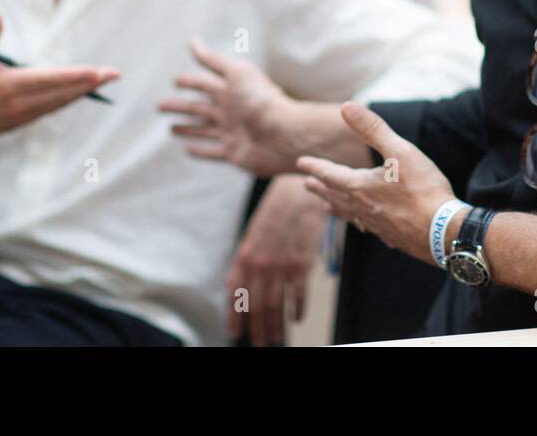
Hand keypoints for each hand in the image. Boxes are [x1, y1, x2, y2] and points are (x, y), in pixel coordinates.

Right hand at [0, 15, 118, 152]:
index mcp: (8, 85)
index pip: (49, 79)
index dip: (74, 76)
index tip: (96, 72)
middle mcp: (19, 104)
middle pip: (62, 93)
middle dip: (90, 84)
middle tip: (115, 74)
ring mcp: (22, 117)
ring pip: (59, 103)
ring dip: (83, 92)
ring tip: (105, 80)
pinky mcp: (22, 124)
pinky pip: (51, 110)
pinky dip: (68, 100)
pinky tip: (83, 92)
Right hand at [162, 37, 295, 176]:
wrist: (283, 134)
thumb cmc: (261, 100)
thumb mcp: (236, 73)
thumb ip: (213, 59)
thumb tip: (193, 41)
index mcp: (231, 90)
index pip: (204, 83)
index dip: (190, 82)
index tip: (175, 81)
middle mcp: (231, 111)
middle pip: (199, 108)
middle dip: (180, 106)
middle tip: (159, 106)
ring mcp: (232, 133)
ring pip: (203, 129)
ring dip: (187, 128)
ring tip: (170, 128)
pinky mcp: (234, 153)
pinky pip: (212, 152)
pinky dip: (200, 150)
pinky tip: (187, 150)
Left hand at [226, 175, 330, 345]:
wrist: (300, 193)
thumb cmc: (277, 210)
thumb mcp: (254, 232)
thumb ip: (249, 257)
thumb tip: (244, 283)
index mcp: (245, 254)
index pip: (235, 294)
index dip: (234, 316)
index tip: (236, 332)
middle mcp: (260, 263)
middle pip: (256, 306)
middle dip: (256, 329)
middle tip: (259, 343)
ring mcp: (280, 265)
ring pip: (275, 306)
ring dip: (275, 326)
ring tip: (276, 337)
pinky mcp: (301, 264)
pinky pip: (298, 295)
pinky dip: (297, 310)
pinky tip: (296, 318)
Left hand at [298, 102, 454, 265]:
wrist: (444, 232)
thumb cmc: (422, 190)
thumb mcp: (400, 151)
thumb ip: (372, 129)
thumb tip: (346, 106)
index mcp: (361, 187)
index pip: (330, 174)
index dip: (315, 167)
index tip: (301, 163)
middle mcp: (364, 208)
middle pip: (336, 196)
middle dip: (320, 188)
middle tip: (306, 185)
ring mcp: (378, 225)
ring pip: (350, 215)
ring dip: (336, 207)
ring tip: (327, 207)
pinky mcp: (394, 236)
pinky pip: (370, 228)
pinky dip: (361, 223)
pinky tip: (368, 226)